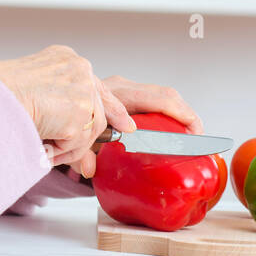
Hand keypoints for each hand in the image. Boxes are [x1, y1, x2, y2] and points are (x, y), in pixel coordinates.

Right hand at [0, 45, 135, 179]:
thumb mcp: (31, 90)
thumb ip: (58, 102)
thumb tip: (76, 133)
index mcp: (64, 58)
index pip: (96, 85)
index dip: (111, 108)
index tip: (124, 123)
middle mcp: (78, 68)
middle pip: (98, 111)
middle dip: (87, 138)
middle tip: (83, 160)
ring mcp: (81, 88)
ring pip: (90, 131)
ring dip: (66, 146)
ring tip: (40, 144)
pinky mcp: (80, 112)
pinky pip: (77, 146)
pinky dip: (58, 153)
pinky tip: (41, 146)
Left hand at [56, 76, 205, 184]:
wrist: (55, 106)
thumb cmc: (68, 123)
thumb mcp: (75, 141)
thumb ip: (82, 154)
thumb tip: (89, 169)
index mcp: (112, 95)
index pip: (157, 99)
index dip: (181, 115)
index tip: (194, 134)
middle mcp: (120, 87)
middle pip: (165, 95)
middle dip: (187, 116)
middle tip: (199, 138)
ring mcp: (124, 89)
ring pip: (161, 96)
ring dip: (178, 115)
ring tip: (191, 136)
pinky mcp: (126, 95)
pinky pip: (154, 100)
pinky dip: (167, 115)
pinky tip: (173, 132)